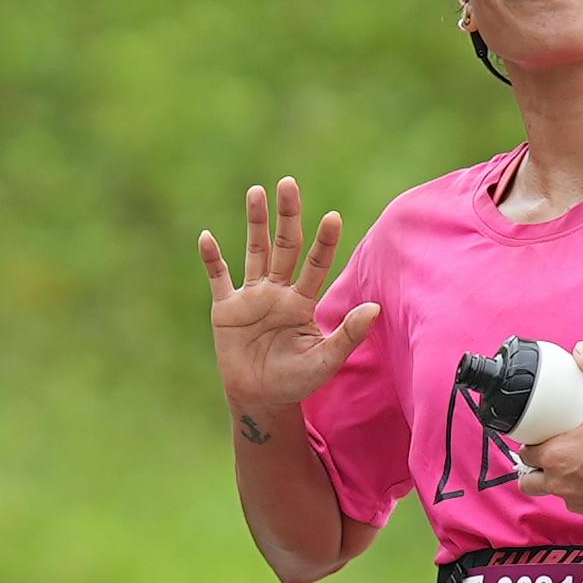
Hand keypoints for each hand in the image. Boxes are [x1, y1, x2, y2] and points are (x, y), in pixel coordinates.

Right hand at [200, 177, 376, 425]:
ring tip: (256, 191)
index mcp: (303, 301)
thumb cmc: (297, 381)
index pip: (316, 264)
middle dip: (287, 216)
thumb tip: (376, 308)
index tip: (333, 217)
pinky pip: (218, 277)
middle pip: (285, 245)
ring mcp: (251, 296)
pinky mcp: (226, 308)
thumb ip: (349, 334)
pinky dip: (212, 259)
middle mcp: (278, 291)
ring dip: (255, 222)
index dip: (325, 242)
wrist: (261, 399)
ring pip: (254, 250)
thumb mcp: (326, 360)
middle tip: (289, 184)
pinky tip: (207, 238)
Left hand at [516, 343, 582, 523]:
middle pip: (530, 481)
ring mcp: (579, 502)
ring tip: (577, 463)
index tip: (541, 436)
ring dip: (559, 481)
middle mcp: (562, 484)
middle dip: (535, 468)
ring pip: (555, 494)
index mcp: (558, 456)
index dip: (530, 443)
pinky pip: (581, 505)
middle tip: (552, 451)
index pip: (525, 454)